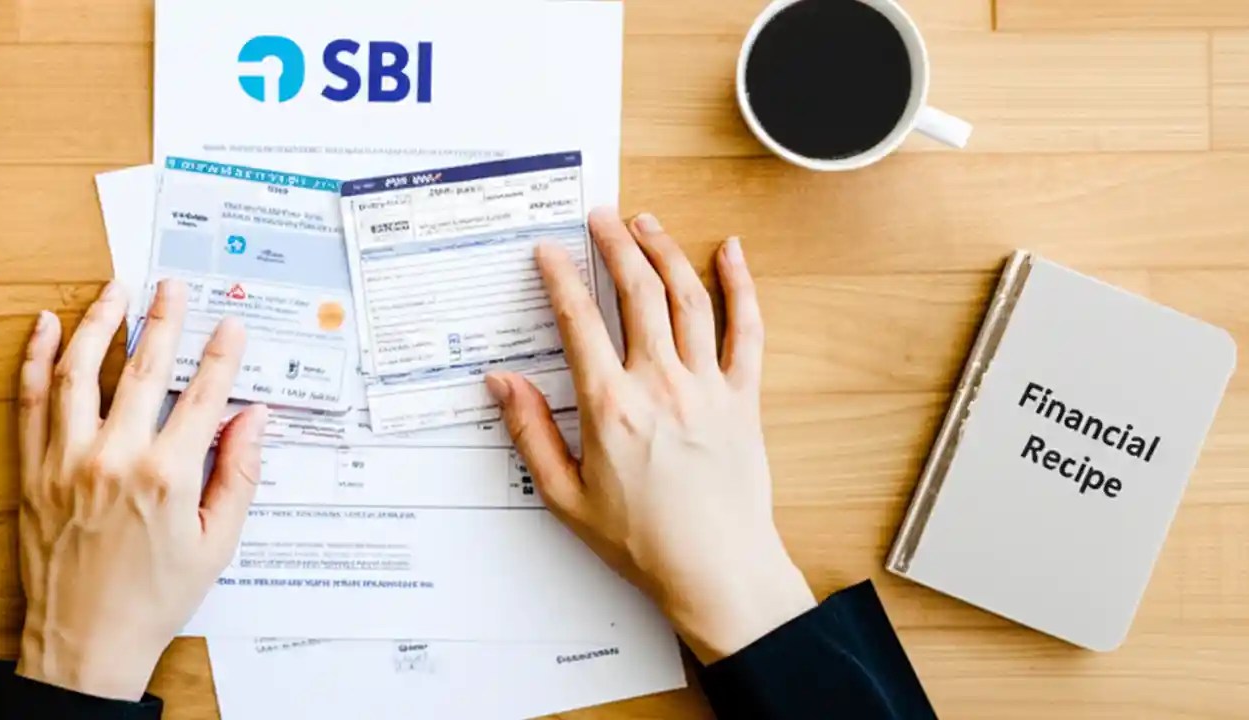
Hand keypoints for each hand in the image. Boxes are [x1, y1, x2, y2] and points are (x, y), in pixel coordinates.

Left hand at [14, 280, 267, 699]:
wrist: (85, 643)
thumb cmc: (155, 597)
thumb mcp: (217, 542)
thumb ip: (238, 474)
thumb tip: (254, 420)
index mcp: (168, 476)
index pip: (202, 396)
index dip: (221, 355)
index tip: (230, 325)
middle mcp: (115, 459)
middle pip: (142, 371)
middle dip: (162, 321)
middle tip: (171, 287)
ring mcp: (68, 461)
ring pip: (80, 373)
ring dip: (100, 324)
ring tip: (116, 290)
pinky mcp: (34, 471)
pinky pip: (31, 402)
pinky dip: (37, 359)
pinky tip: (50, 326)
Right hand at [487, 209, 815, 663]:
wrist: (716, 569)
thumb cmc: (641, 541)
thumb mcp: (565, 496)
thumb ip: (530, 433)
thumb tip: (501, 382)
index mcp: (611, 408)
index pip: (579, 321)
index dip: (559, 277)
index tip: (547, 252)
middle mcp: (660, 384)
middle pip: (636, 292)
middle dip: (614, 244)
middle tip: (599, 217)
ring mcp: (707, 386)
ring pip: (687, 297)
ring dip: (665, 251)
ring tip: (646, 223)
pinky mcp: (743, 397)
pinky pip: (747, 329)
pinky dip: (741, 286)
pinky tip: (730, 253)